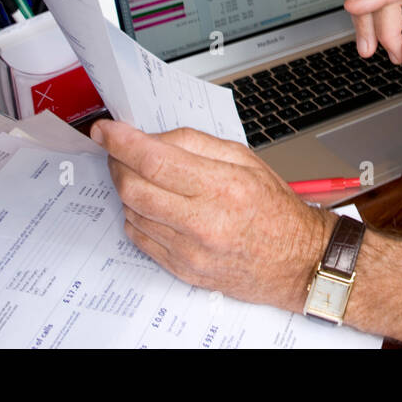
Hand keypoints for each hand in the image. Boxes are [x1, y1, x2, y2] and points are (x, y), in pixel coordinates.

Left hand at [92, 120, 335, 313]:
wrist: (296, 261)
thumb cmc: (274, 209)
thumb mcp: (244, 159)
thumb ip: (195, 143)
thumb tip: (152, 139)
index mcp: (222, 186)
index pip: (154, 160)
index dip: (121, 142)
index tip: (105, 130)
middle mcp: (204, 222)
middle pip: (133, 187)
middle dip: (117, 163)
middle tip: (120, 151)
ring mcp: (190, 251)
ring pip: (132, 212)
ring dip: (127, 189)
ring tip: (144, 178)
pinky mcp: (182, 270)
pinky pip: (139, 238)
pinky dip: (137, 216)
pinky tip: (153, 206)